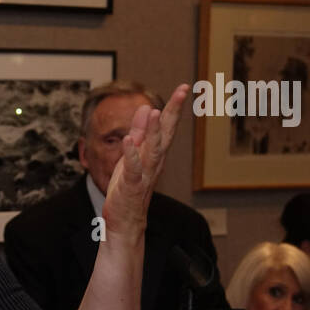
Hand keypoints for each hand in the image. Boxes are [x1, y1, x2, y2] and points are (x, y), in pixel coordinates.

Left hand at [101, 84, 188, 240]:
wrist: (126, 222)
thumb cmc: (128, 189)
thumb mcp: (132, 156)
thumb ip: (139, 133)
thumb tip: (145, 108)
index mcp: (154, 154)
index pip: (166, 127)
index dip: (174, 107)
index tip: (183, 87)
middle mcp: (154, 162)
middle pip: (165, 134)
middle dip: (173, 112)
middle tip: (183, 91)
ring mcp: (144, 175)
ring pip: (152, 150)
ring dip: (153, 131)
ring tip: (154, 111)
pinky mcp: (131, 187)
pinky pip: (133, 169)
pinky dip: (131, 154)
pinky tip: (129, 139)